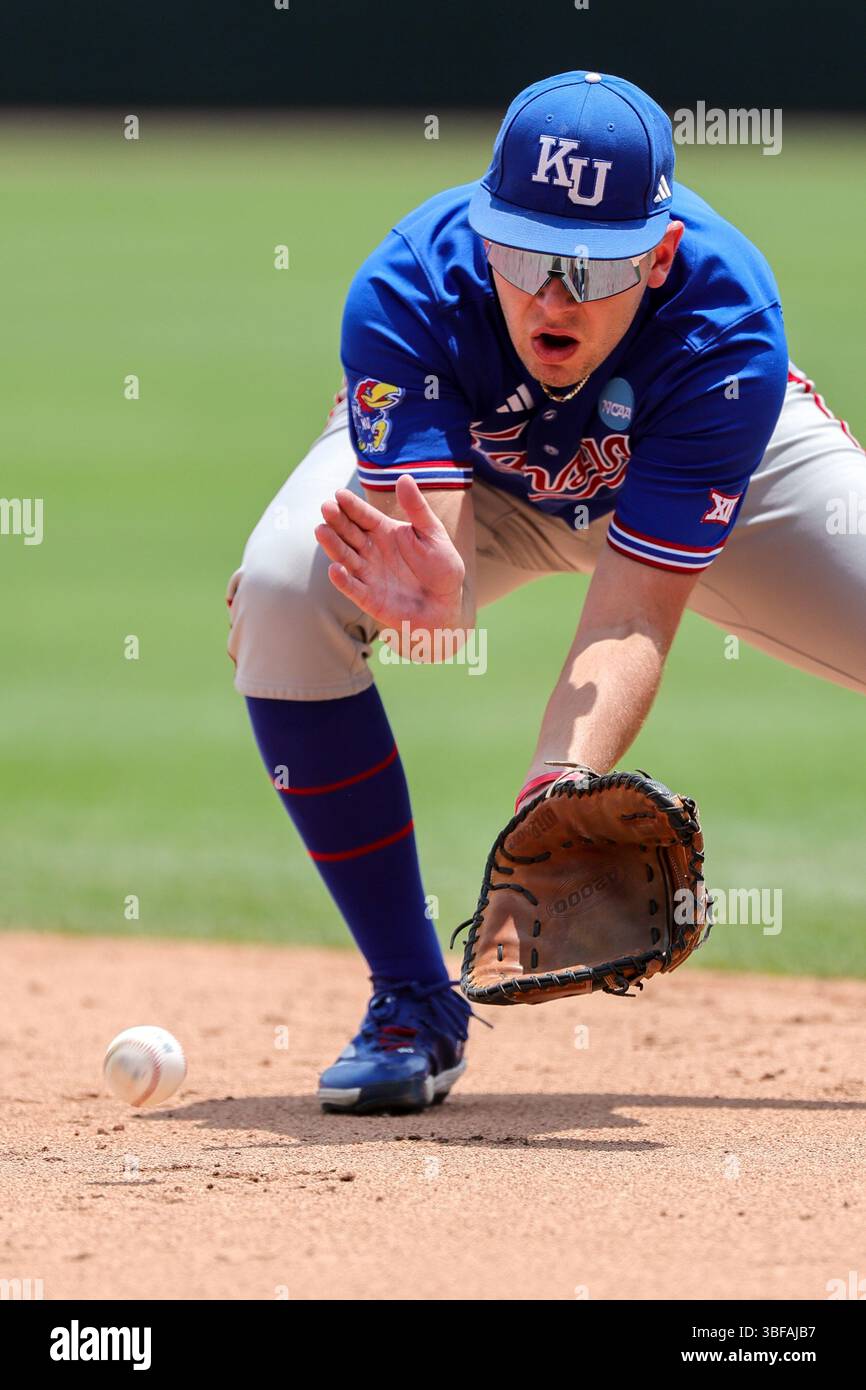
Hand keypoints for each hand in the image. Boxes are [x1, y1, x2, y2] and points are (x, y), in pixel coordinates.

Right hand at [315, 475, 465, 634]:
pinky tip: (335, 568)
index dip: (351, 506)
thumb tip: (404, 477)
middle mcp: (371, 550)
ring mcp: (368, 573)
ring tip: (321, 530)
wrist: (447, 605)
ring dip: (332, 545)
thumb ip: (417, 508)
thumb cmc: (442, 567)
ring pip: (345, 556)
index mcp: (384, 531)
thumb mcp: (433, 533)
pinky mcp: (368, 597)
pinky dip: (343, 580)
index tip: (339, 494)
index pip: (363, 516)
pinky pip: (352, 587)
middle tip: (326, 507)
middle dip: (337, 520)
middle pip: (349, 533)